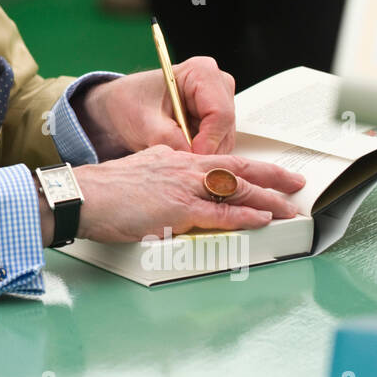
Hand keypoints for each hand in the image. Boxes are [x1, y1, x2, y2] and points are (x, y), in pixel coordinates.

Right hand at [72, 146, 304, 243]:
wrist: (82, 195)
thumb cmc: (100, 192)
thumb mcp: (136, 177)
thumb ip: (159, 184)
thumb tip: (170, 200)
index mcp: (171, 158)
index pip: (215, 160)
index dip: (243, 167)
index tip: (260, 172)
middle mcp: (181, 167)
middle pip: (234, 167)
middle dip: (268, 174)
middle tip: (294, 182)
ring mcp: (181, 187)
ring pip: (234, 189)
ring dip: (266, 197)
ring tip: (289, 206)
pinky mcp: (178, 209)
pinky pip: (219, 213)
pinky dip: (244, 216)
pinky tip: (263, 219)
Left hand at [78, 56, 236, 158]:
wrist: (124, 105)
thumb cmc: (131, 102)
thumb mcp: (144, 121)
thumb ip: (167, 138)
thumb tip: (189, 157)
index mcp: (202, 72)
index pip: (220, 113)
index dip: (209, 141)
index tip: (191, 157)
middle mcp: (217, 85)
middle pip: (225, 129)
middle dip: (204, 150)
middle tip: (180, 162)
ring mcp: (220, 103)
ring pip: (224, 141)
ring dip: (201, 154)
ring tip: (174, 154)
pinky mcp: (217, 121)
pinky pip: (218, 146)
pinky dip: (200, 154)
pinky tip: (180, 151)